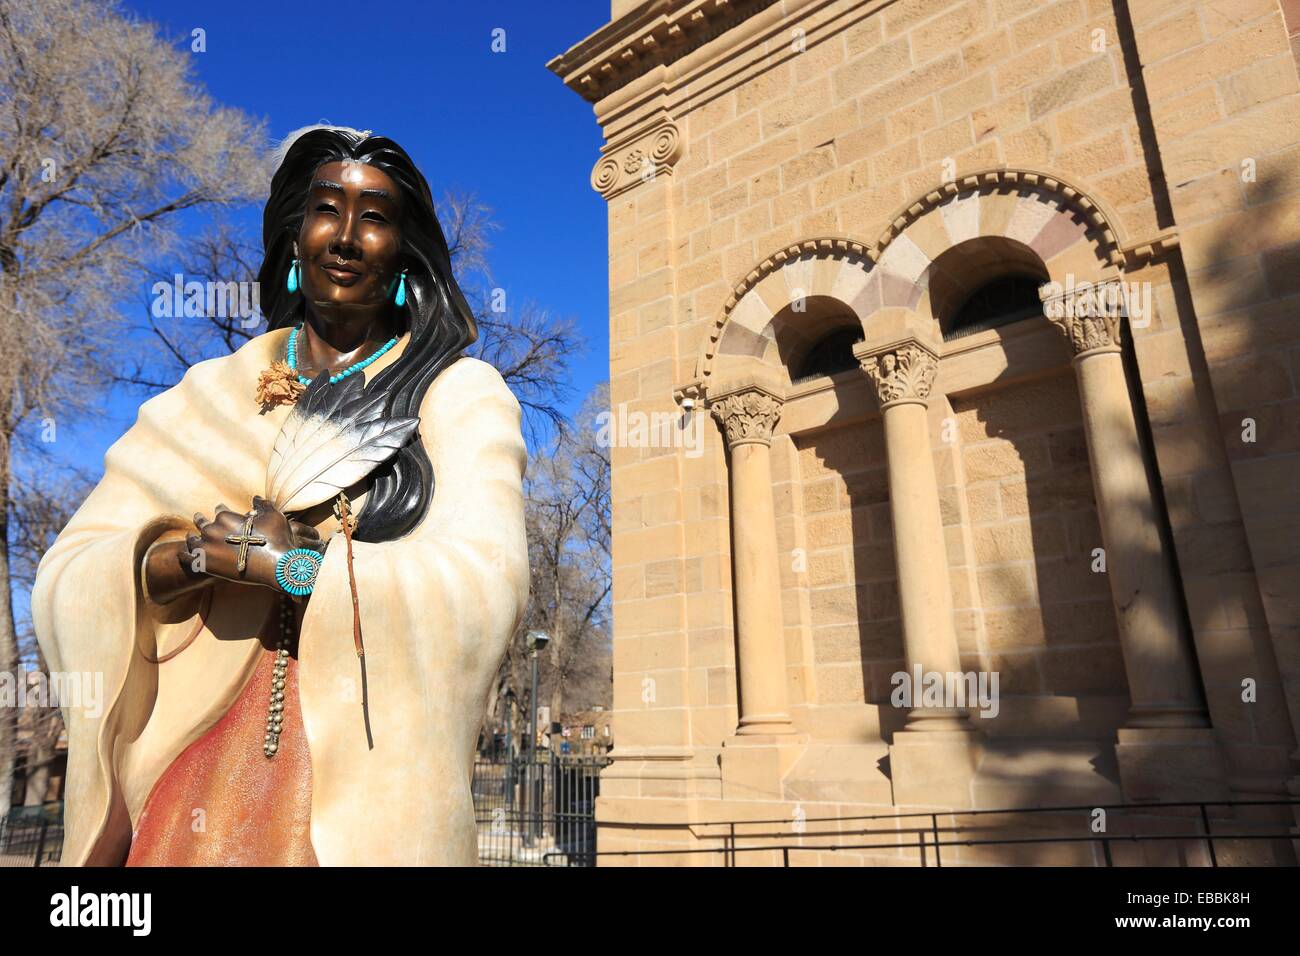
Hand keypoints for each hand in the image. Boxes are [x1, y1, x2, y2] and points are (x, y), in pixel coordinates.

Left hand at [183, 496, 323, 591]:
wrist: (277, 565)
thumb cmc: (276, 539)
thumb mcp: (273, 516)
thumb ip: (262, 504)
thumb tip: (255, 498)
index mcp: (225, 517)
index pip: (219, 509)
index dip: (221, 509)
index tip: (221, 510)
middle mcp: (212, 530)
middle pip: (201, 522)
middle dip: (201, 519)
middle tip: (198, 518)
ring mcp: (206, 548)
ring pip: (191, 539)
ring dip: (191, 537)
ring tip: (190, 537)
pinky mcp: (205, 564)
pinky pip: (186, 558)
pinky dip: (183, 554)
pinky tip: (182, 553)